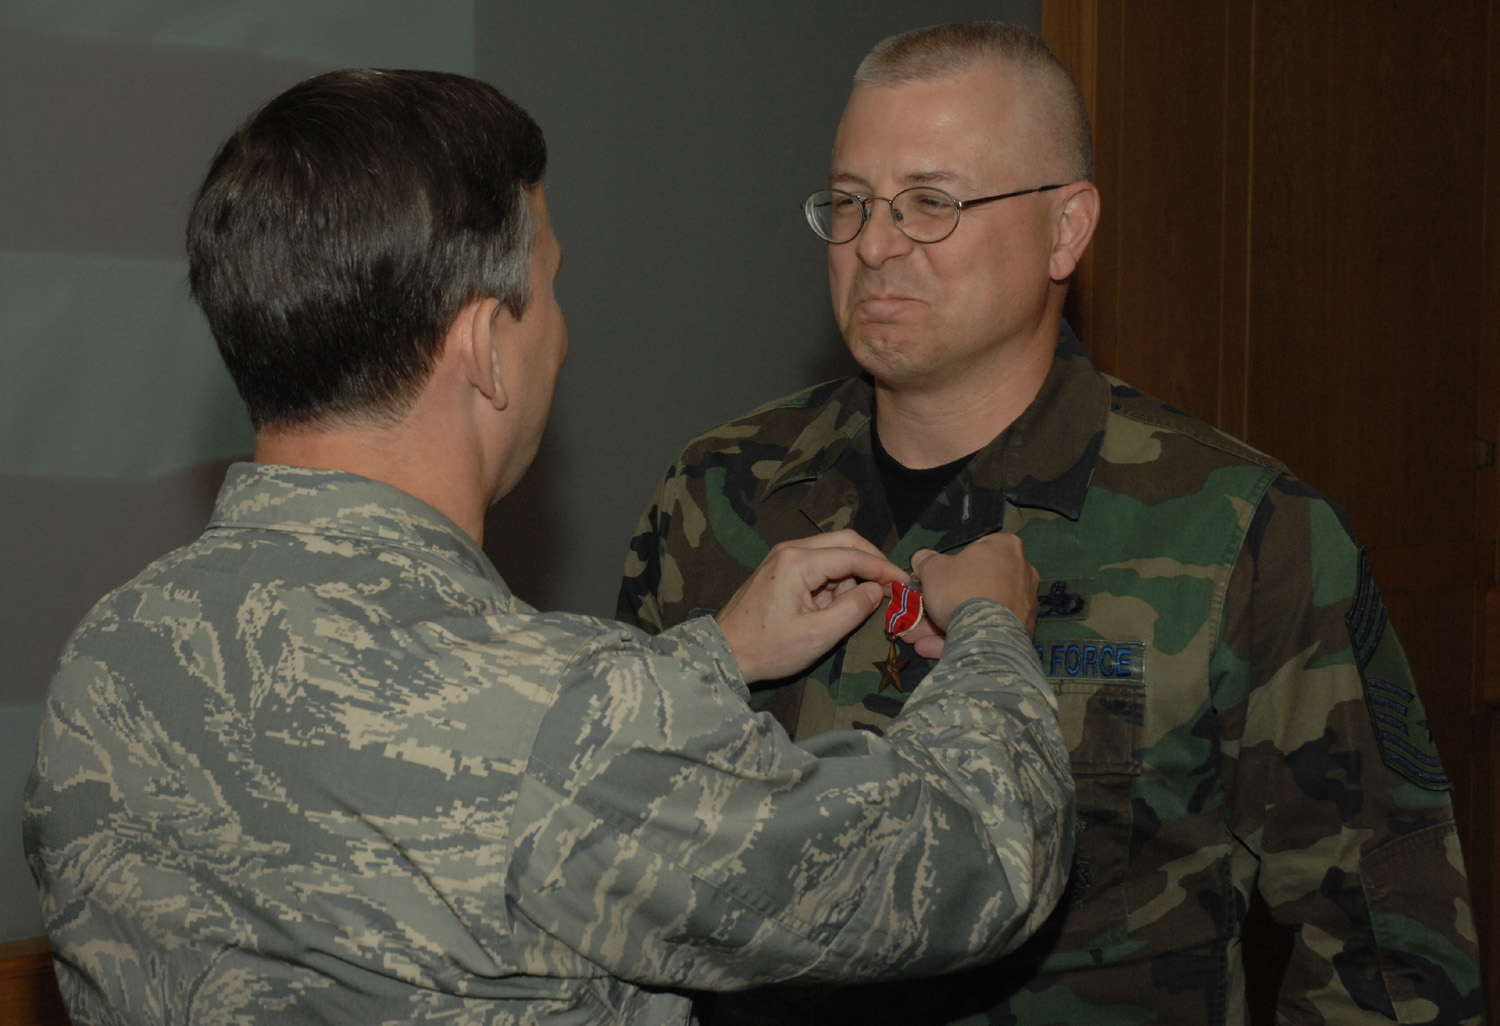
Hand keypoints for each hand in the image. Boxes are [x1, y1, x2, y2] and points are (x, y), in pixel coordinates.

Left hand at [717, 530, 909, 681]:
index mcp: (798, 562)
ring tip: (852, 609)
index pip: (853, 555)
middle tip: (892, 585)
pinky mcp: (780, 567)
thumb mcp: (818, 636)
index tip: (905, 583)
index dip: (883, 568)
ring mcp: (783, 556)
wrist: (725, 652)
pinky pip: (817, 563)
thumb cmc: (769, 647)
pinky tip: (832, 606)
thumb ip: (853, 610)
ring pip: (832, 552)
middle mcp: (790, 549)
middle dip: (871, 563)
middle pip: (844, 541)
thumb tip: (877, 590)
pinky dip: (833, 580)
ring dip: (850, 575)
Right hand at [910, 533, 1039, 637]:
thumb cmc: (961, 589)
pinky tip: (934, 648)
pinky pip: (987, 631)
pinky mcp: (1020, 632)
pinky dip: (962, 638)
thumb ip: (926, 561)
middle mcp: (1021, 573)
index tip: (938, 577)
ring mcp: (1023, 605)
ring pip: (979, 612)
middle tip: (922, 612)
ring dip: (948, 624)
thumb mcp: (933, 569)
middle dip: (946, 601)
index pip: (978, 548)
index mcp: (1005, 548)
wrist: (986, 635)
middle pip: (976, 585)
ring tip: (919, 638)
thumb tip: (922, 558)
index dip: (954, 564)